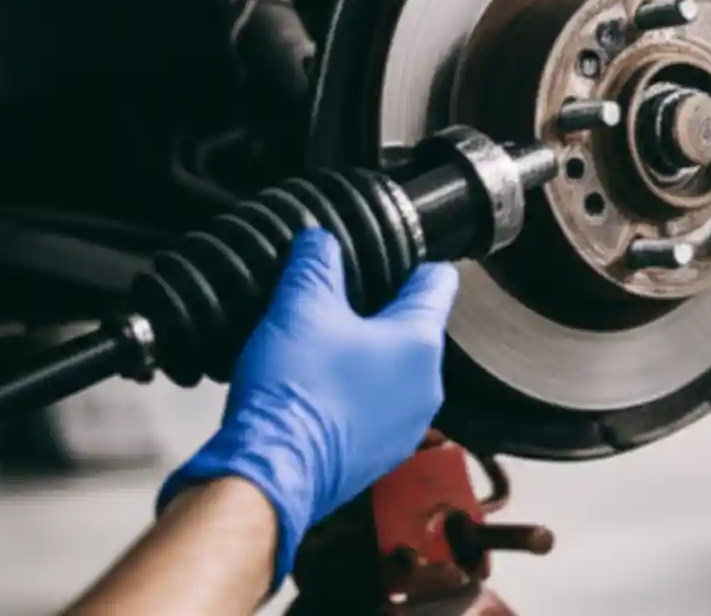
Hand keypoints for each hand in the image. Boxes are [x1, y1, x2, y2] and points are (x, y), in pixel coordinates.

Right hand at [158, 228, 459, 587]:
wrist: (271, 472)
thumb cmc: (294, 394)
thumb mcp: (299, 306)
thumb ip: (315, 261)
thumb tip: (319, 239)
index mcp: (420, 343)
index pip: (438, 281)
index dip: (414, 260)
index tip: (395, 253)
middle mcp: (426, 387)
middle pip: (413, 327)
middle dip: (379, 311)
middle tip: (336, 301)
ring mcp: (407, 426)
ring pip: (394, 371)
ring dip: (365, 356)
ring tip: (320, 347)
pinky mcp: (380, 455)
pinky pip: (376, 410)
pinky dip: (353, 395)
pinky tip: (317, 389)